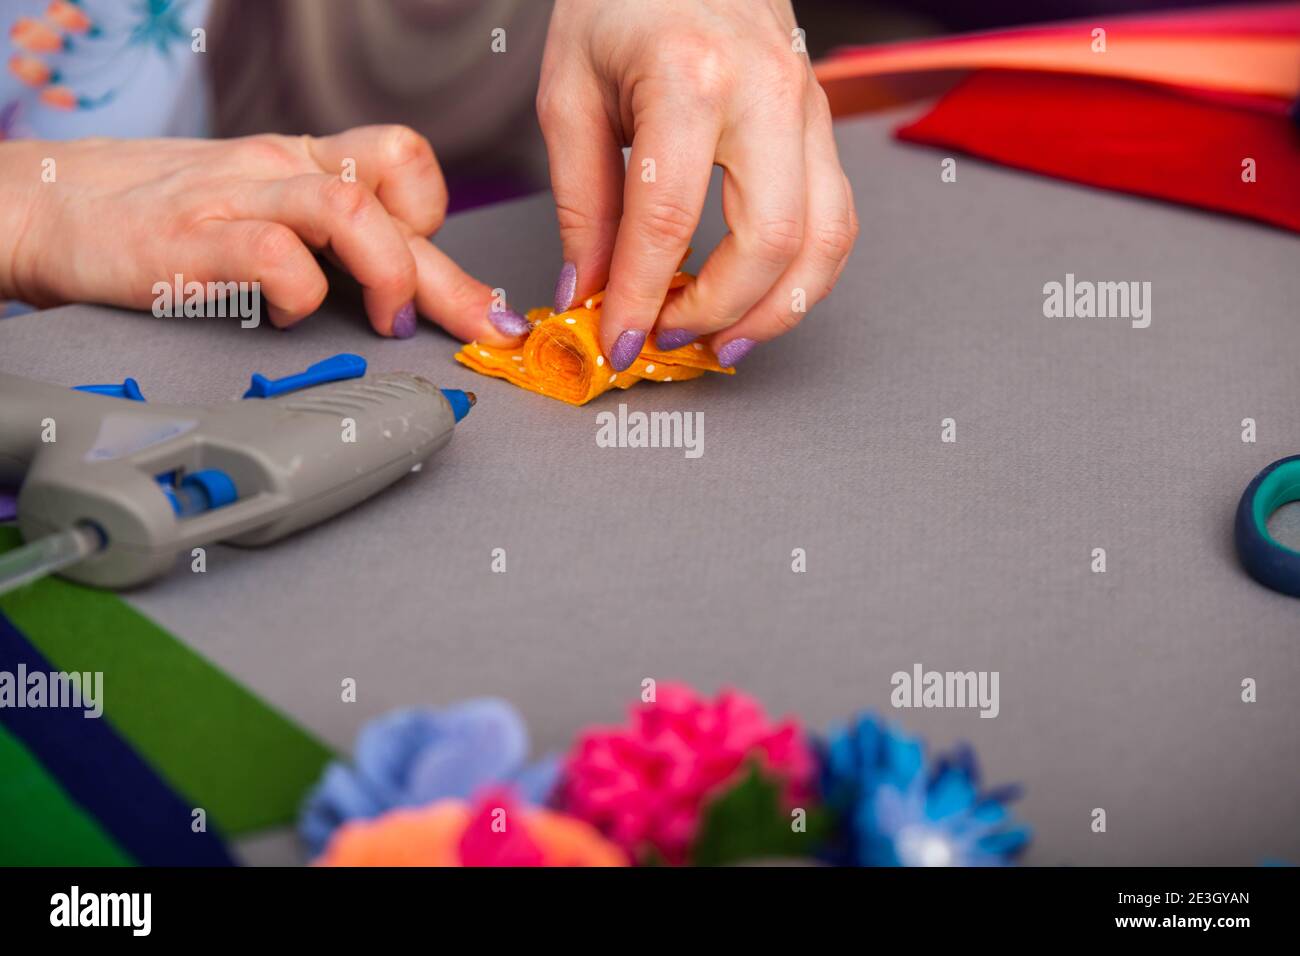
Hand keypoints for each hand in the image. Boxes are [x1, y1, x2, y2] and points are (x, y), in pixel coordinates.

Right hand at [0, 126, 525, 341]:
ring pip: (349, 211)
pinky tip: (289, 315)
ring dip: (389, 274)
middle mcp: (278, 170)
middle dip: (454, 279)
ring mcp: (237, 200)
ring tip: (384, 319)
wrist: (50, 207)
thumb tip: (407, 287)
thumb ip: (326, 234)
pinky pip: (275, 256)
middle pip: (395, 199)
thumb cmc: (160, 215)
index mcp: (301, 161)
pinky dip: (301, 295)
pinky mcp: (193, 241)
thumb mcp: (259, 207)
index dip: (437, 214)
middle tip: (479, 326)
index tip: (447, 279)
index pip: (402, 159)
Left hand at [538, 0, 857, 369]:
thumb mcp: (570, 96)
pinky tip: (758, 298)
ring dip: (777, 310)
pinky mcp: (820, 122)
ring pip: (825, 240)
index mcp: (690, 77)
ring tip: (723, 342)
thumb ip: (583, 205)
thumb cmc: (620, 0)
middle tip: (669, 340)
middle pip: (771, 242)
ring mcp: (807, 106)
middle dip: (719, 312)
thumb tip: (590, 295)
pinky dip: (802, 275)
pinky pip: (835, 218)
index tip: (620, 342)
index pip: (669, 222)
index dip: (642, 299)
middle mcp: (765, 92)